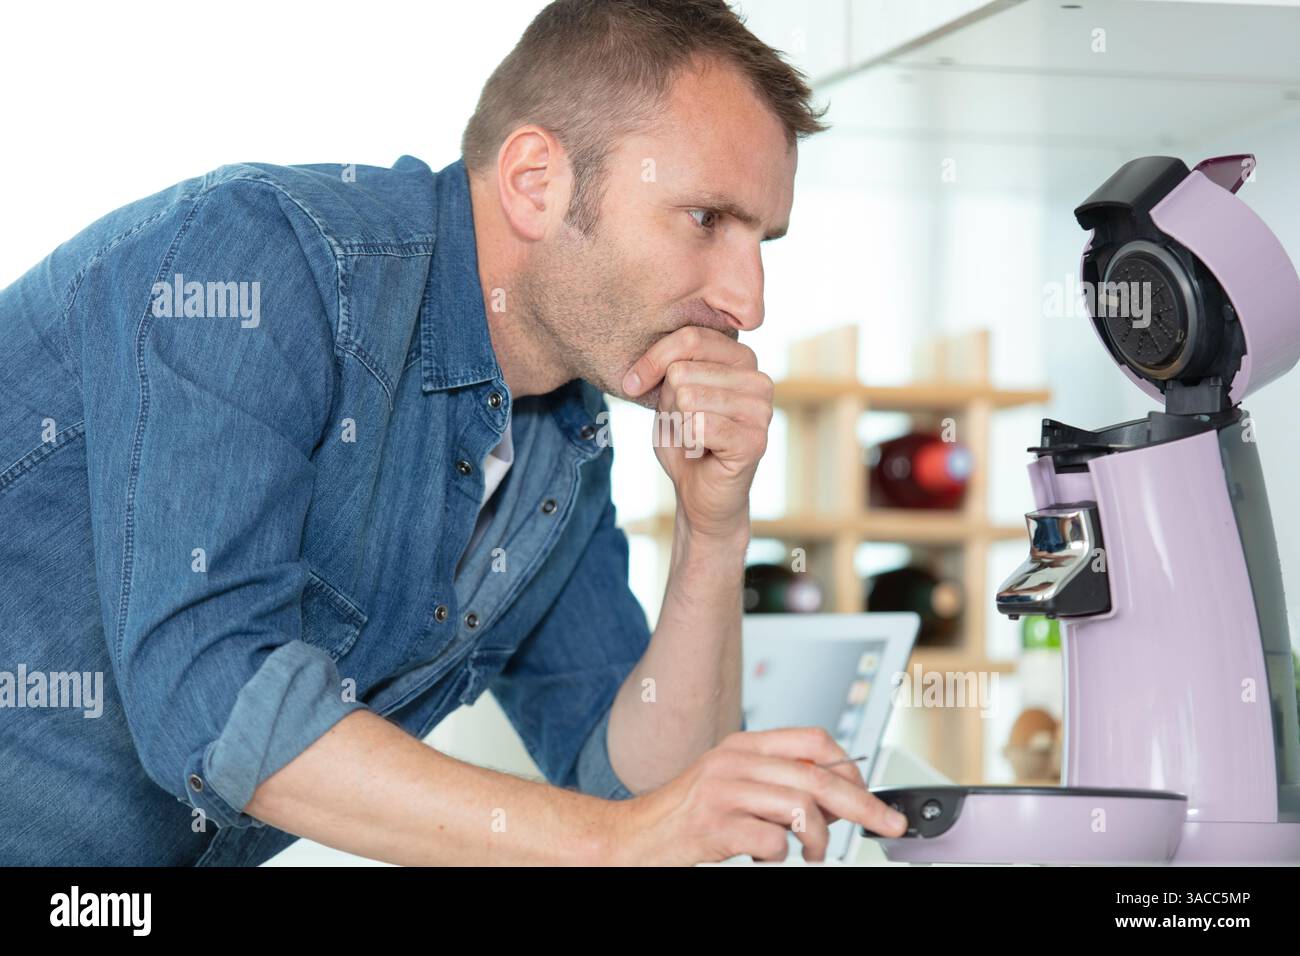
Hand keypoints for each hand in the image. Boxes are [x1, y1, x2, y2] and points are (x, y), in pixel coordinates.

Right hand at [603, 727, 908, 864]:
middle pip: (819, 777)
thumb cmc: (686, 814)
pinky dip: (778, 856)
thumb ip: (776, 778)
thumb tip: (837, 795)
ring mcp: (723, 792)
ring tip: (809, 853)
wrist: (633, 836)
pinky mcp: (714, 826)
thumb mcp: (731, 780)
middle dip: (864, 805)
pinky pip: (771, 841)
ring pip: (801, 808)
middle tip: (886, 826)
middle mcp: (735, 761)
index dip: (851, 767)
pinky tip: (764, 856)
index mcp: (744, 745)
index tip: (869, 795)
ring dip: (818, 839)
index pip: (813, 740)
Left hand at [621, 326, 772, 539]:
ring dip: (678, 426)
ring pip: (689, 397)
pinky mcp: (755, 441)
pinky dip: (688, 443)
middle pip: (683, 370)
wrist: (699, 496)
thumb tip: (667, 367)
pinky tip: (702, 453)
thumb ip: (671, 370)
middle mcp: (758, 379)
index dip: (653, 360)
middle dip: (668, 404)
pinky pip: (700, 426)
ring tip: (695, 440)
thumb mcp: (669, 396)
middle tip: (684, 427)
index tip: (632, 384)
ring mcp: (761, 410)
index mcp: (741, 359)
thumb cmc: (685, 442)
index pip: (691, 337)